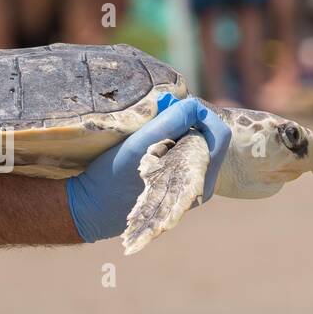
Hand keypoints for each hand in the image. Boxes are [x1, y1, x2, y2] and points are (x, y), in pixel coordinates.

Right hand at [65, 97, 230, 242]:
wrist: (92, 208)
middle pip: (211, 140)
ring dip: (181, 133)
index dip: (201, 114)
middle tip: (164, 116)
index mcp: (200, 179)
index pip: (219, 134)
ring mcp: (191, 190)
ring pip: (198, 148)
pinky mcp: (178, 189)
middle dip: (190, 123)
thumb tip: (194, 105)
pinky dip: (174, 145)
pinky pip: (186, 158)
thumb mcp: (139, 144)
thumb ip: (170, 123)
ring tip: (156, 133)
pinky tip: (153, 146)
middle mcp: (201, 188)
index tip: (177, 106)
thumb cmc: (113, 176)